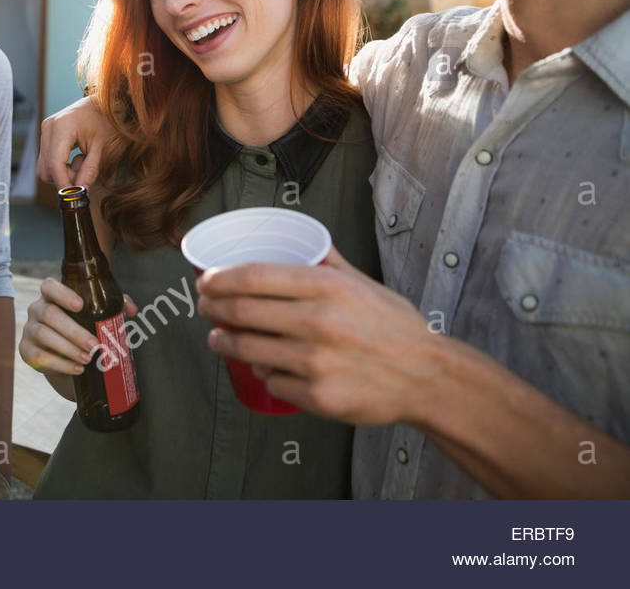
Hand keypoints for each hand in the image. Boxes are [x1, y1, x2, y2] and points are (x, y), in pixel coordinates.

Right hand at [19, 277, 138, 374]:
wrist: (65, 355)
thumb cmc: (82, 326)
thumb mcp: (97, 314)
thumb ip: (114, 306)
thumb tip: (131, 309)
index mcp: (51, 295)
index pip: (49, 286)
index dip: (63, 294)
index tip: (80, 305)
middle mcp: (36, 309)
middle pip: (49, 314)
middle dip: (74, 331)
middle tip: (95, 346)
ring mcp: (29, 329)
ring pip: (44, 335)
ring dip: (68, 349)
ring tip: (88, 359)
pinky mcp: (26, 350)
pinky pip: (39, 357)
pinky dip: (60, 364)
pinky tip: (77, 369)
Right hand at [36, 96, 110, 188]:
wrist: (103, 102)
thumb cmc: (106, 121)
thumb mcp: (102, 147)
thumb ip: (90, 170)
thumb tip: (80, 191)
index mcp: (62, 127)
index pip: (55, 164)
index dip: (63, 183)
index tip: (74, 196)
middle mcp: (49, 127)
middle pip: (46, 168)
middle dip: (64, 178)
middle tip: (85, 173)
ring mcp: (45, 129)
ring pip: (44, 166)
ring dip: (62, 173)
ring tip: (82, 162)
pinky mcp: (46, 133)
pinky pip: (46, 159)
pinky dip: (60, 165)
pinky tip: (74, 157)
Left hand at [196, 245, 439, 425]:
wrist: (428, 378)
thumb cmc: (394, 328)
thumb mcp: (363, 284)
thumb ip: (328, 262)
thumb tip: (300, 238)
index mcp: (327, 287)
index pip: (254, 276)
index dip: (220, 277)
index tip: (204, 280)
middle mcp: (318, 322)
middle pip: (242, 310)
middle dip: (213, 308)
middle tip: (205, 307)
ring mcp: (316, 361)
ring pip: (248, 348)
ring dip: (224, 342)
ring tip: (219, 338)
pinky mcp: (317, 395)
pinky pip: (271, 381)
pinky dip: (262, 373)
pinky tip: (261, 367)